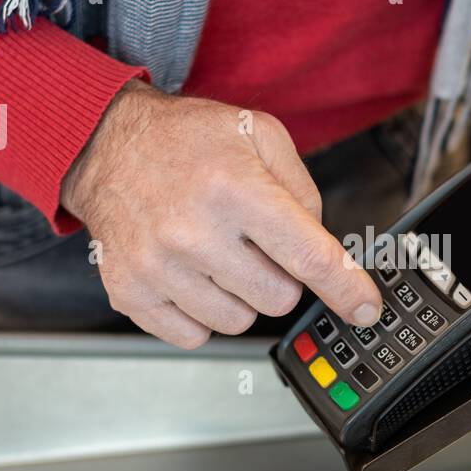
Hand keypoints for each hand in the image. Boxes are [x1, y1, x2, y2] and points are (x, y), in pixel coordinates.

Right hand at [62, 80, 381, 348]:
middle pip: (278, 298)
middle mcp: (194, 231)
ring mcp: (158, 266)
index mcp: (235, 188)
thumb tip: (322, 249)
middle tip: (252, 242)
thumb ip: (303, 189)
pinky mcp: (130, 291)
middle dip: (278, 276)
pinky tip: (190, 273)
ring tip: (215, 252)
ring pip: (238, 322)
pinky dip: (201, 313)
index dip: (346, 289)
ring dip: (239, 295)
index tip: (365, 309)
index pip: (308, 256)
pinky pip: (194, 335)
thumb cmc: (187, 140)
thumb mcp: (260, 135)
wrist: (105, 144)